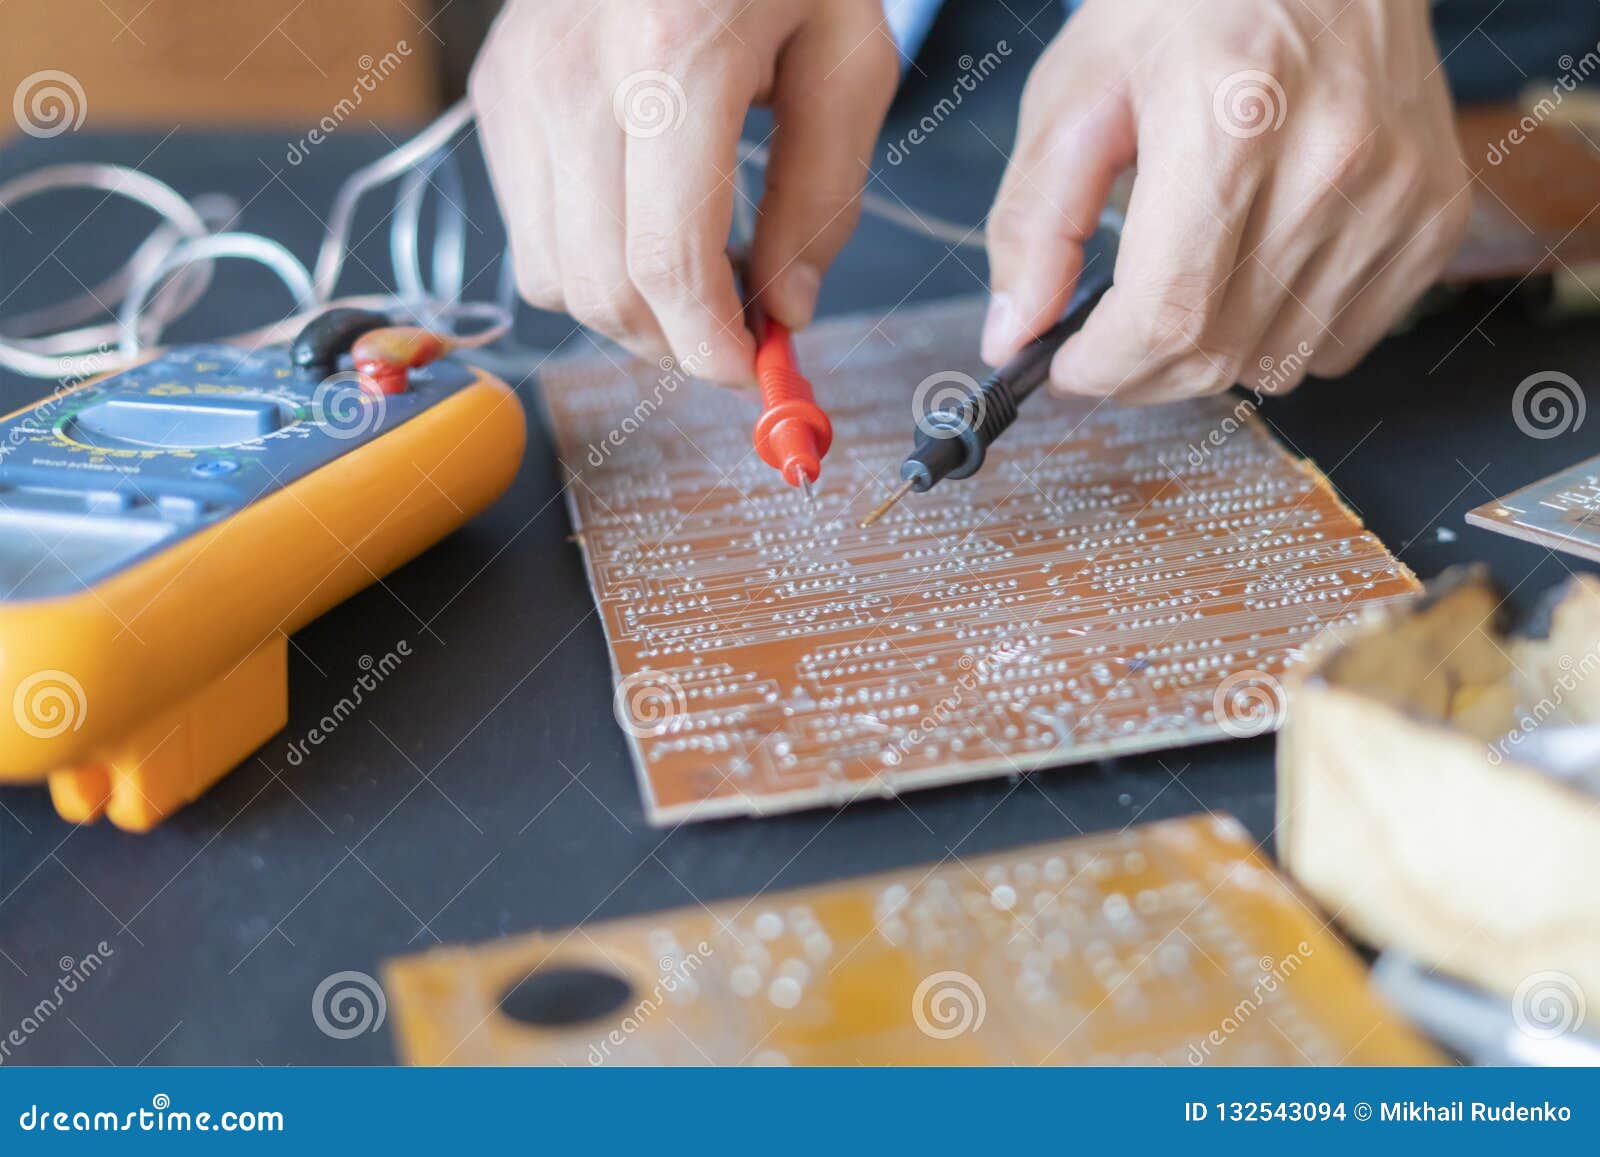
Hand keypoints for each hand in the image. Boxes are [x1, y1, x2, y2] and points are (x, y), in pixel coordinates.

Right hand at [471, 0, 899, 383]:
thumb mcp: (848, 59)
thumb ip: (824, 196)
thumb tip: (785, 310)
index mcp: (673, 54)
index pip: (668, 261)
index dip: (713, 346)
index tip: (754, 369)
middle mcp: (574, 72)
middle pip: (603, 287)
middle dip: (675, 343)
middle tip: (734, 332)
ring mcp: (521, 81)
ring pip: (554, 279)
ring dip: (630, 311)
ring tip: (695, 275)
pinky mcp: (497, 91)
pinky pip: (529, 235)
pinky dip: (590, 262)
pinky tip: (644, 224)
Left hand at [983, 0, 1471, 400]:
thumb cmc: (1193, 1)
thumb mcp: (1079, 88)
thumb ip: (1036, 221)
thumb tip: (1012, 336)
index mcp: (1231, 120)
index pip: (1166, 314)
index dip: (1102, 368)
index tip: (1065, 367)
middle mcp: (1331, 161)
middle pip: (1218, 353)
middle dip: (1141, 374)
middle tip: (1106, 340)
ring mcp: (1395, 193)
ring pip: (1277, 363)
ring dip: (1208, 356)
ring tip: (1181, 286)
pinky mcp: (1431, 214)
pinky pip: (1341, 343)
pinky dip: (1280, 336)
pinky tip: (1252, 273)